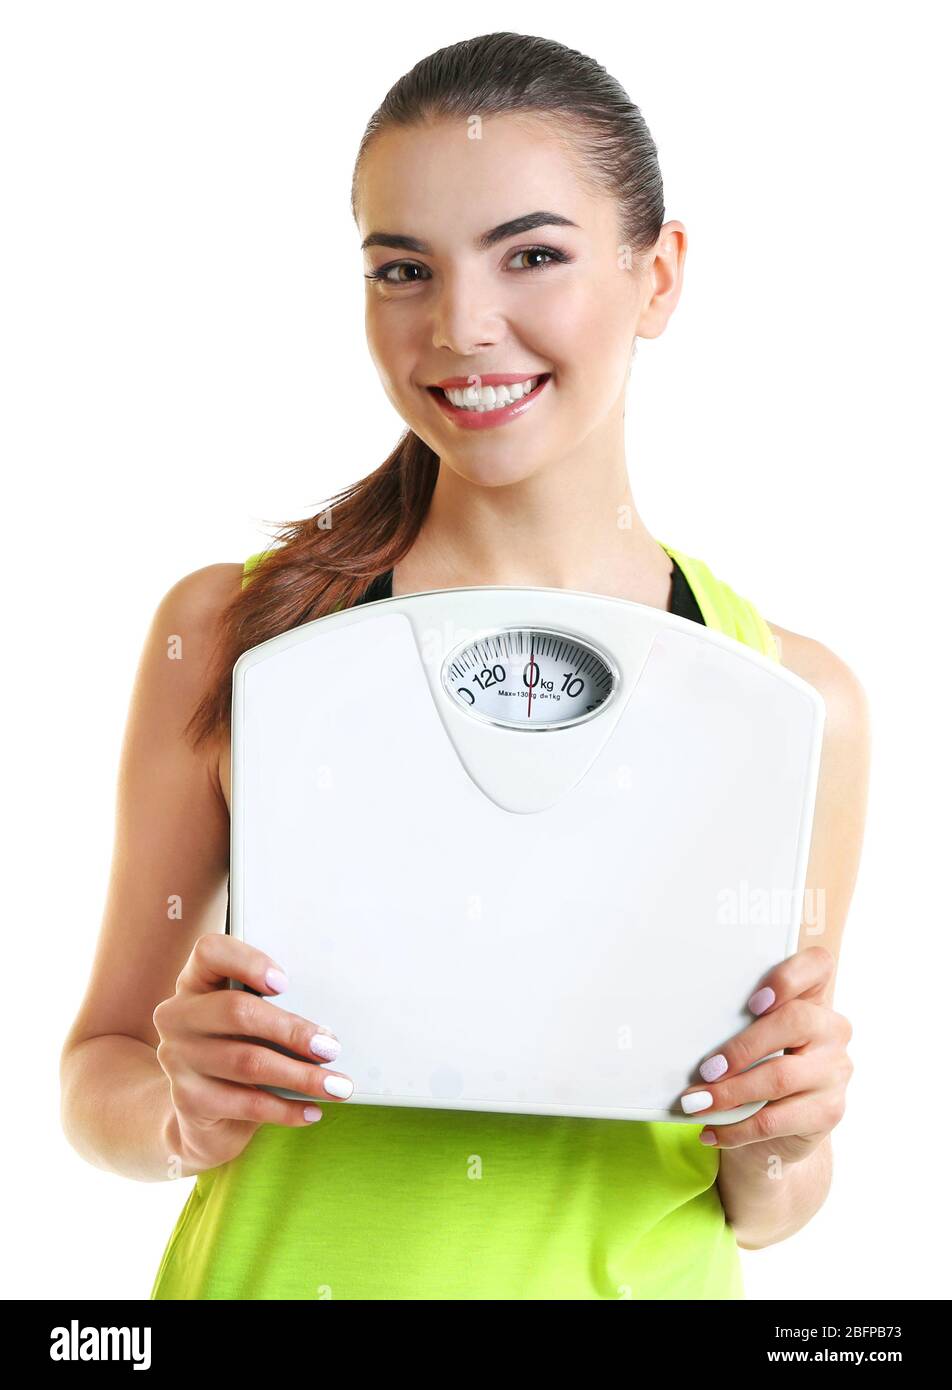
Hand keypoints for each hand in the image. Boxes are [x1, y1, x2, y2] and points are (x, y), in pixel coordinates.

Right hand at [153, 932, 354, 1173]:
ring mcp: (178, 1058)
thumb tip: (326, 1030)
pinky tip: (312, 1110)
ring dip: (300, 1076)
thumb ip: (272, 1010)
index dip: (247, 962)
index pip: (210, 952)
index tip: (285, 983)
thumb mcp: (249, 1023)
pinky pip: (247, 1103)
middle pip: (237, 1011)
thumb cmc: (238, 1051)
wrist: (203, 1114)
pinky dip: (287, 1109)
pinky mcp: (188, 1100)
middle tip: (331, 1048)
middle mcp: (178, 1016)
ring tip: (336, 1085)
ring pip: (248, 1062)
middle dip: (292, 1030)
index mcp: (196, 982)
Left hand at [679, 945, 852, 1160]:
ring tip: (696, 1103)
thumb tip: (687, 1029)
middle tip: (705, 1069)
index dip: (788, 977)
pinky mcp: (830, 1111)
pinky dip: (737, 1128)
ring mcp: (836, 1070)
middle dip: (742, 1047)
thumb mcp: (752, 1039)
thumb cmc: (758, 1067)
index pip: (818, 965)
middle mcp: (833, 1028)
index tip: (754, 1001)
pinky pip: (776, 1119)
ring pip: (780, 1076)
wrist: (781, 1130)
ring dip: (730, 1093)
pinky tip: (711, 1131)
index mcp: (813, 998)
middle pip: (794, 1022)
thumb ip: (739, 1024)